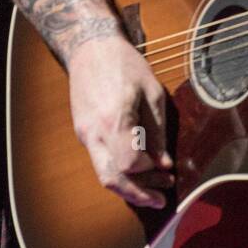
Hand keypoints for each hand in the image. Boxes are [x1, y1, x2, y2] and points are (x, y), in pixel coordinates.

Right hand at [67, 34, 174, 208]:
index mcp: (115, 119)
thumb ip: (158, 131)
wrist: (90, 48)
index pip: (129, 164)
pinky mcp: (82, 132)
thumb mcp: (152, 92)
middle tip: (161, 199)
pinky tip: (138, 170)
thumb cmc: (125, 64)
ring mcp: (84, 133)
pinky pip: (100, 160)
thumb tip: (165, 165)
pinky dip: (119, 171)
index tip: (165, 170)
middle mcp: (94, 131)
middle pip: (111, 179)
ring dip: (128, 187)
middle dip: (137, 195)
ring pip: (103, 174)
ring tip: (153, 190)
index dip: (149, 173)